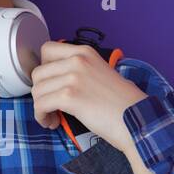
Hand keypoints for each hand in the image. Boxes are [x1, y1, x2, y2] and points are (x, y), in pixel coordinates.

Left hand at [29, 42, 145, 151]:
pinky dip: (42, 116)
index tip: (50, 85)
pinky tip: (52, 123)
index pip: (46, 50)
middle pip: (38, 73)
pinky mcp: (70, 96)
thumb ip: (78, 70)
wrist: (135, 118)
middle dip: (41, 92)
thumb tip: (55, 80)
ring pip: (37, 90)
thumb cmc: (121, 103)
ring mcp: (73, 77)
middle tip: (51, 105)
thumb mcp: (99, 72)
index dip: (44, 70)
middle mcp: (77, 60)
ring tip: (53, 117)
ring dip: (40, 107)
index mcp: (84, 52)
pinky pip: (41, 105)